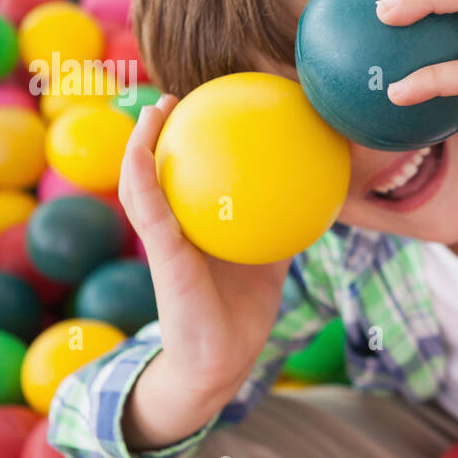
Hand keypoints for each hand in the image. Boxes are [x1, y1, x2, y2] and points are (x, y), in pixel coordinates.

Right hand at [117, 94, 289, 444]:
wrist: (220, 361)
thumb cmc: (241, 313)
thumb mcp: (269, 263)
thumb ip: (283, 230)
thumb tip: (317, 198)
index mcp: (193, 231)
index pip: (186, 179)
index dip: (188, 145)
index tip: (201, 109)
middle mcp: (172, 231)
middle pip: (155, 174)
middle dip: (156, 134)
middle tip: (169, 96)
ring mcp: (162, 243)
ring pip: (140, 184)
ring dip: (141, 144)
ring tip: (155, 109)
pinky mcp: (161, 257)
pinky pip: (150, 212)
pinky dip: (142, 178)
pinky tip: (145, 152)